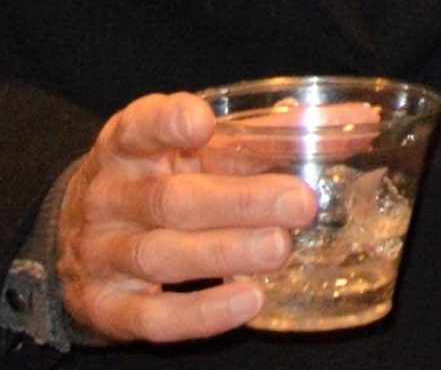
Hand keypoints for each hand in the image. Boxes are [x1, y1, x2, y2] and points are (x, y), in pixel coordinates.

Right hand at [57, 92, 316, 343]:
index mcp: (128, 145)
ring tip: (282, 249)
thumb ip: (273, 133)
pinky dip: (201, 313)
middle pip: (171, 200)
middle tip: (301, 204)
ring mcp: (103, 255)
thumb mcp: (202, 144)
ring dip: (226, 253)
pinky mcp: (106, 307)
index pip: (139, 126)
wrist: (77, 233)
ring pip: (162, 255)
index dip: (168, 123)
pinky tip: (249, 299)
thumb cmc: (163, 172)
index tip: (203, 123)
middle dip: (240, 202)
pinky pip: (151, 317)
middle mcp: (110, 197)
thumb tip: (363, 122)